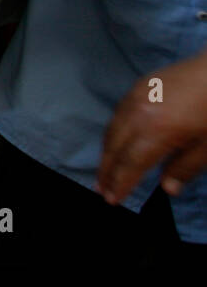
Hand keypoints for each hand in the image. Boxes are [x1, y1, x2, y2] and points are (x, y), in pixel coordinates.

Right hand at [98, 51, 206, 204]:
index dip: (120, 183)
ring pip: (112, 129)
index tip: (112, 199)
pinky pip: (117, 113)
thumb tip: (167, 187)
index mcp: (156, 131)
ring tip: (106, 170)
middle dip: (106, 170)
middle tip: (101, 189)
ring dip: (106, 152)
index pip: (130, 164)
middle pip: (113, 147)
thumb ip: (185, 167)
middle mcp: (137, 113)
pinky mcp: (138, 86)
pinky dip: (113, 132)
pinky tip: (118, 141)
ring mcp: (135, 97)